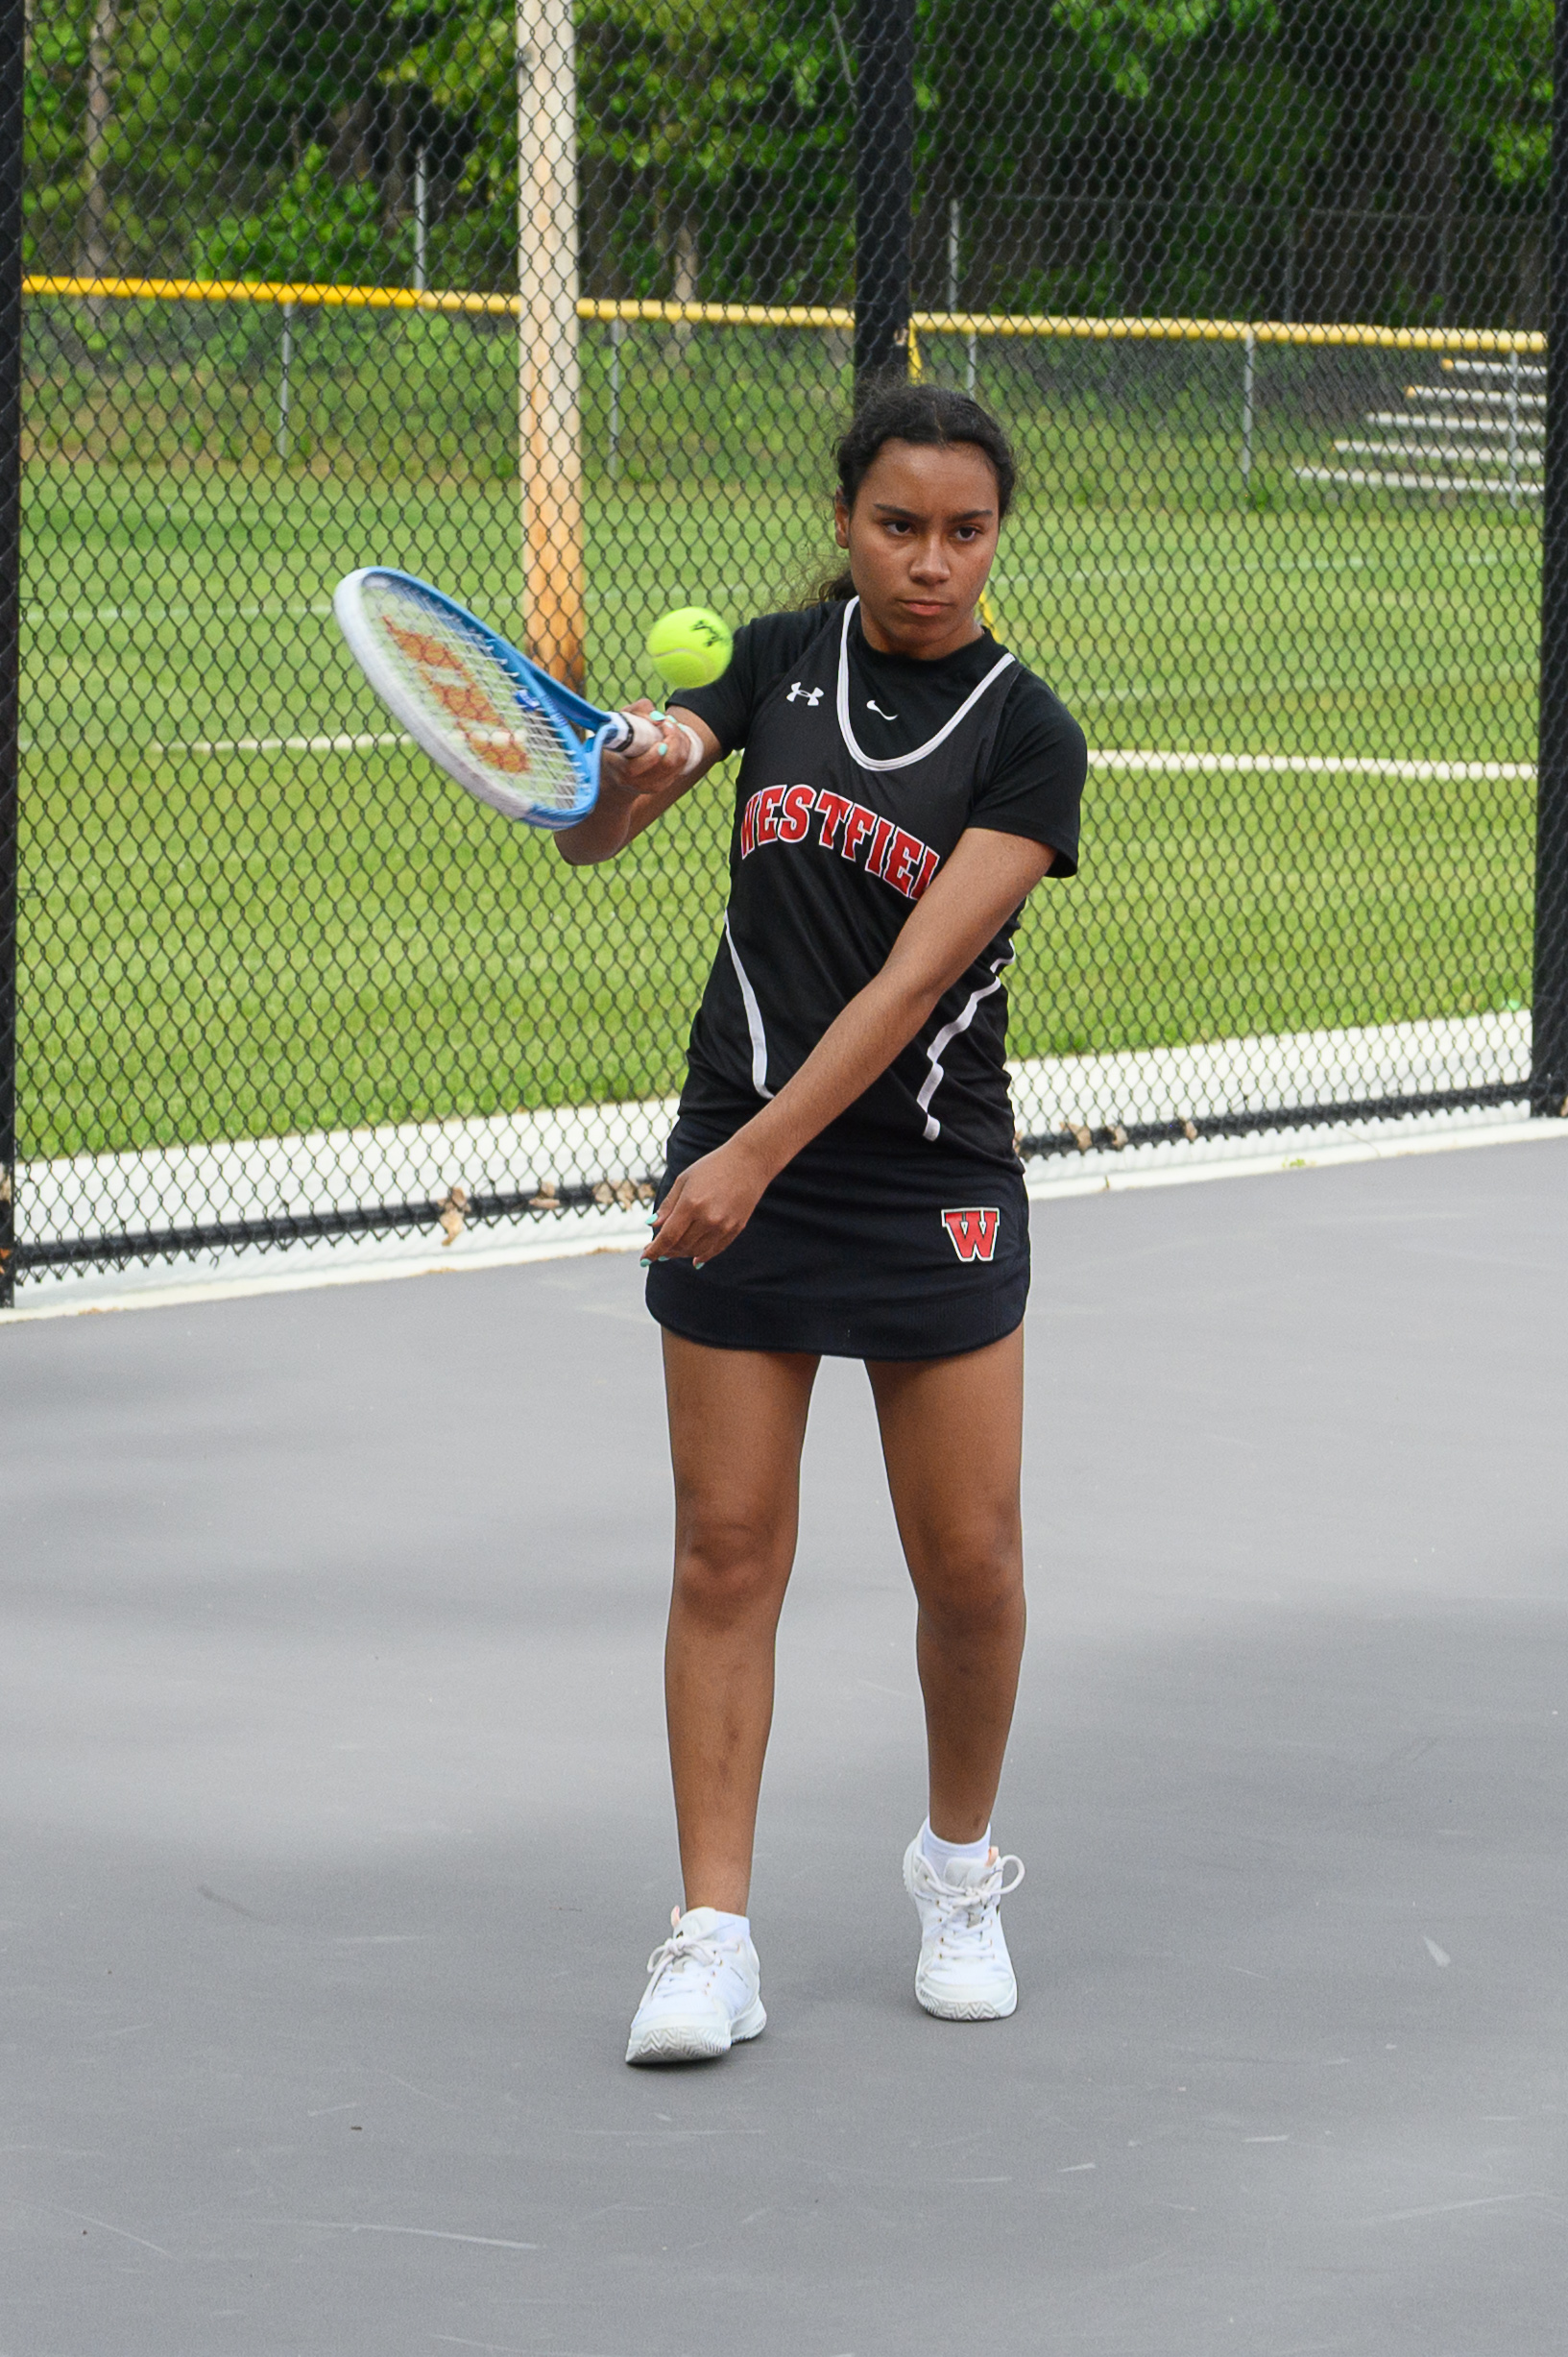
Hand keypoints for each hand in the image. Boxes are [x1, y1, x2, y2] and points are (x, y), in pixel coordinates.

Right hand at [599, 699, 692, 796]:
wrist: (619, 766)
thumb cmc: (617, 738)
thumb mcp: (620, 722)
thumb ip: (636, 712)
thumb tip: (658, 719)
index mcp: (620, 770)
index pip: (634, 770)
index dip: (651, 757)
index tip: (660, 742)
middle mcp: (637, 782)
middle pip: (666, 764)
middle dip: (673, 739)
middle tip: (667, 721)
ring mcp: (653, 785)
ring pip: (679, 762)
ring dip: (680, 739)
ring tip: (671, 724)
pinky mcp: (666, 783)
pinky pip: (683, 763)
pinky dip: (683, 745)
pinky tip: (676, 733)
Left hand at [642, 1139, 769, 1267]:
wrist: (749, 1161)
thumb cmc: (712, 1167)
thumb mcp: (684, 1179)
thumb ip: (668, 1205)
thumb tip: (652, 1225)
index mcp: (691, 1203)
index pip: (668, 1236)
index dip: (654, 1250)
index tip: (645, 1259)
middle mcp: (707, 1218)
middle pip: (681, 1246)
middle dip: (666, 1252)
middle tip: (657, 1251)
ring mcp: (723, 1225)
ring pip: (697, 1251)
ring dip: (682, 1254)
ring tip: (674, 1251)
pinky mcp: (736, 1228)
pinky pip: (716, 1249)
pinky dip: (703, 1256)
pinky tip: (694, 1259)